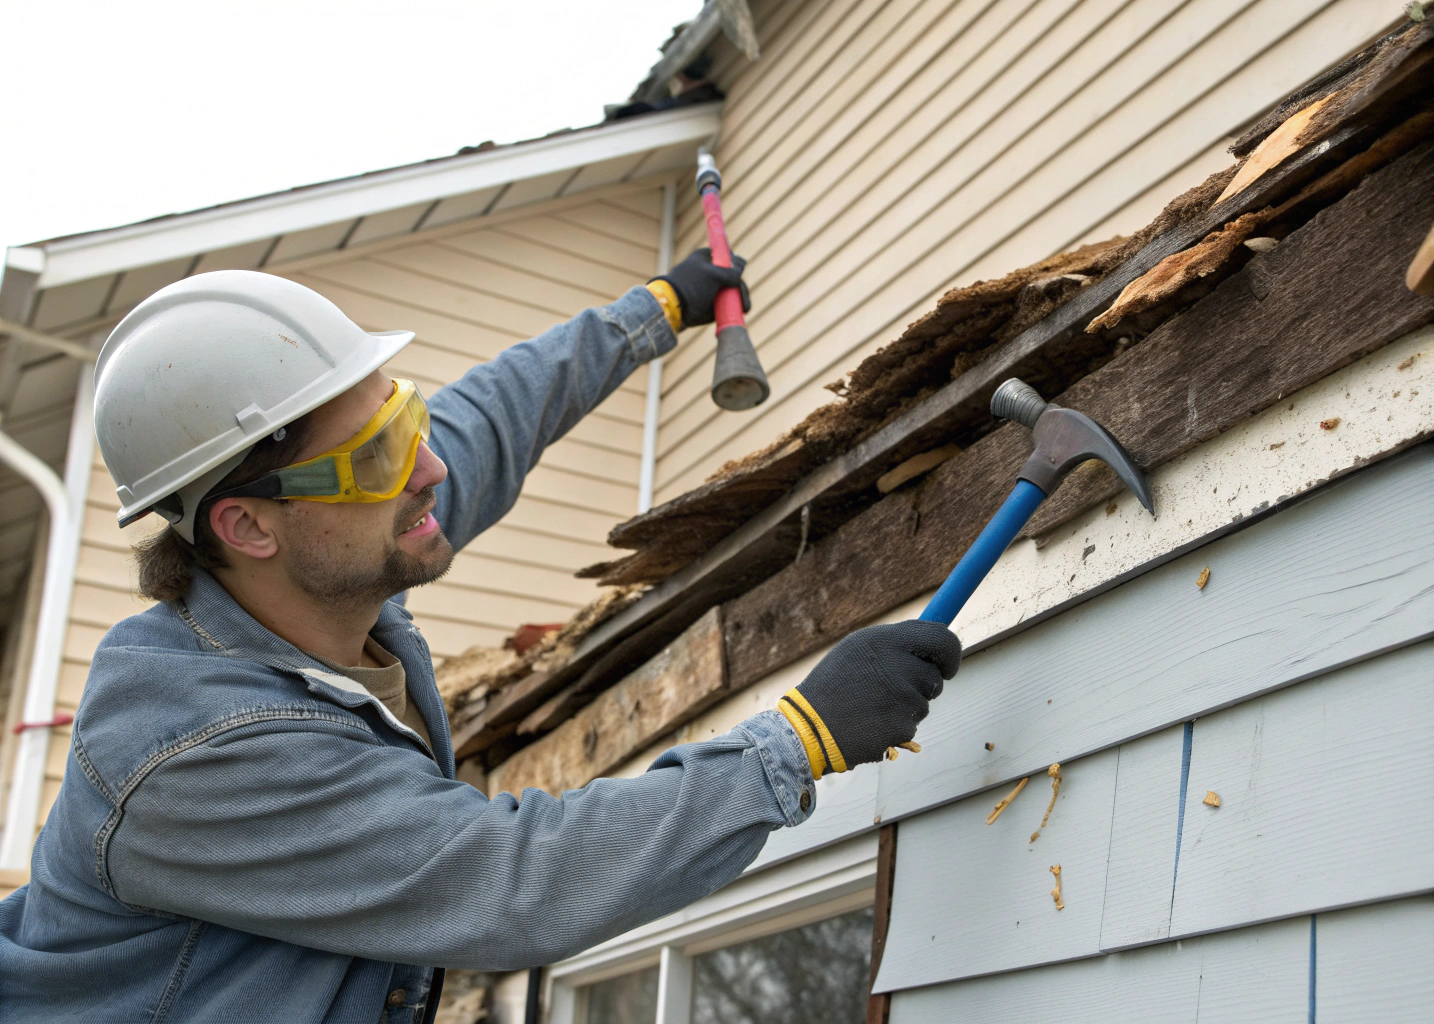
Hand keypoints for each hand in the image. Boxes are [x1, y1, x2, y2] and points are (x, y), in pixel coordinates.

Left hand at [652, 247, 750, 326]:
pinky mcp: (714, 303)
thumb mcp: (713, 274)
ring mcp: (713, 289)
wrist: (674, 308)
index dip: (736, 264)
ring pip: (734, 291)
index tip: (740, 271)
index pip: (728, 257)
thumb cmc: (691, 286)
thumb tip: (743, 265)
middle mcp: (712, 272)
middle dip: (741, 287)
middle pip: (734, 277)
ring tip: (744, 308)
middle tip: (744, 297)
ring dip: (742, 298)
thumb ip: (731, 270)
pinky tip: (743, 310)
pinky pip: (729, 304)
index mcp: (708, 258)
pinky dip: (737, 307)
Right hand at [777, 620, 960, 776]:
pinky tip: (872, 723)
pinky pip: (912, 724)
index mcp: (885, 640)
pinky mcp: (901, 725)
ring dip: (907, 707)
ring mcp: (901, 697)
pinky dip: (896, 726)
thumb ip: (894, 644)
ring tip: (873, 706)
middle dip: (927, 684)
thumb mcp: (857, 649)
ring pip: (924, 702)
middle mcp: (896, 665)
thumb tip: (932, 641)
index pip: (941, 639)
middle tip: (904, 690)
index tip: (948, 664)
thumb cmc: (834, 685)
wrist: (810, 726)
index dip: (950, 652)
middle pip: (935, 676)